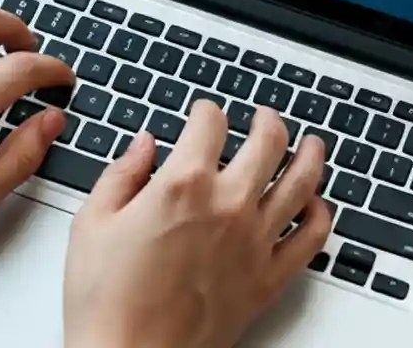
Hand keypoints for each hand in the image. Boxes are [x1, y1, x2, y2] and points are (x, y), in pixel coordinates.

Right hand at [63, 101, 332, 347]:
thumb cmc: (106, 301)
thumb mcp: (92, 223)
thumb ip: (121, 174)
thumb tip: (144, 145)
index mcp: (183, 185)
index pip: (210, 123)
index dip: (207, 110)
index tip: (204, 113)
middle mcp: (228, 206)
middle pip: (268, 141)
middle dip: (267, 120)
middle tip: (264, 117)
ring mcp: (255, 242)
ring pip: (302, 182)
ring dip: (310, 154)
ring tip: (311, 143)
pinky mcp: (268, 278)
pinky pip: (312, 238)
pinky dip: (321, 214)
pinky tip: (316, 203)